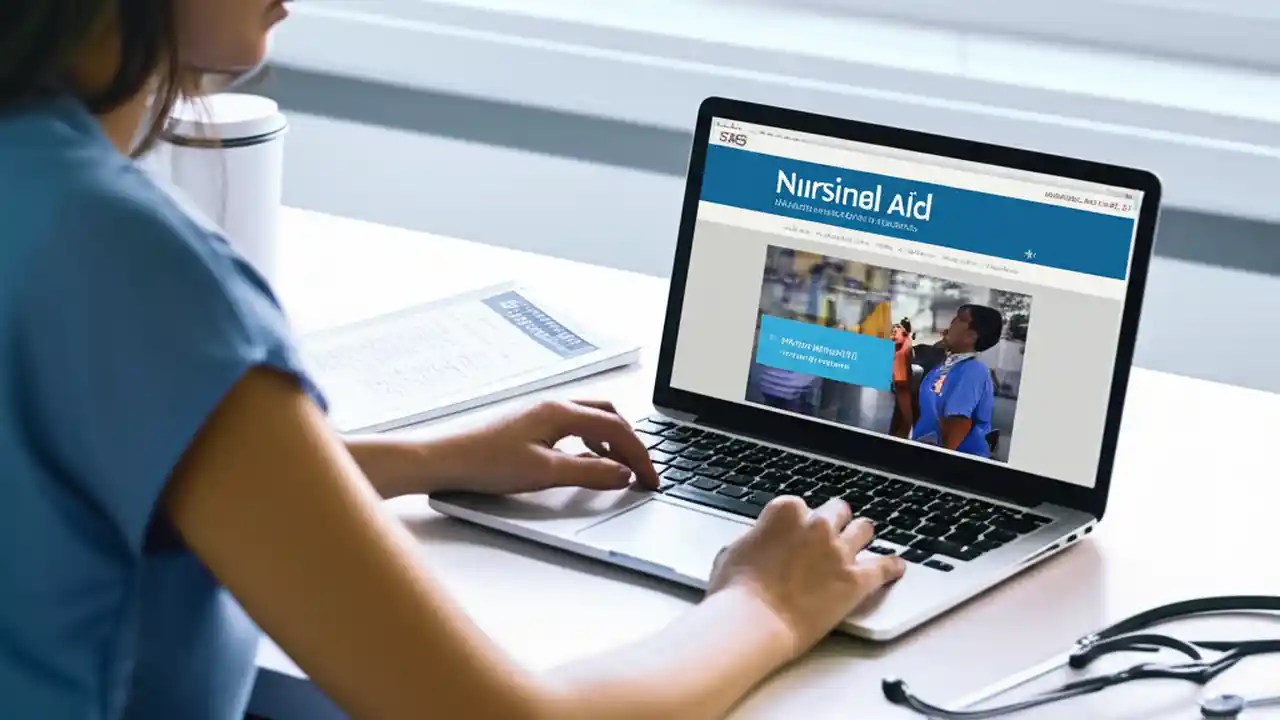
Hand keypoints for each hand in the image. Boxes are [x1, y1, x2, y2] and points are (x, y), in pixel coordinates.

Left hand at [437, 400, 660, 494]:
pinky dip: (592, 444)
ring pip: (592, 420)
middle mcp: (554, 406)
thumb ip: (589, 473)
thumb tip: (623, 475)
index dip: (640, 456)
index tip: (651, 480)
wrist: (442, 460)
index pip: (617, 429)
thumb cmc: (485, 462)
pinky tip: (588, 463)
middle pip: (609, 416)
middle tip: (644, 472)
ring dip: (613, 442)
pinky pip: (574, 429)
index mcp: (561, 411)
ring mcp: (541, 414)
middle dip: (632, 443)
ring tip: (622, 469)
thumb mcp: (545, 473)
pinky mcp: (530, 426)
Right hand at [707, 497, 905, 656]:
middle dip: (834, 521)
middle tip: (833, 531)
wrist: (753, 622)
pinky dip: (891, 566)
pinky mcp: (856, 579)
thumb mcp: (733, 551)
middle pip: (836, 512)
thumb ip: (756, 539)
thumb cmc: (736, 591)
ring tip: (863, 539)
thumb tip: (759, 544)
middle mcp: (816, 525)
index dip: (798, 522)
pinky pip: (884, 567)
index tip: (797, 534)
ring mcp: (839, 551)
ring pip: (863, 530)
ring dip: (861, 535)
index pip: (800, 507)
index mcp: (785, 512)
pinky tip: (896, 566)